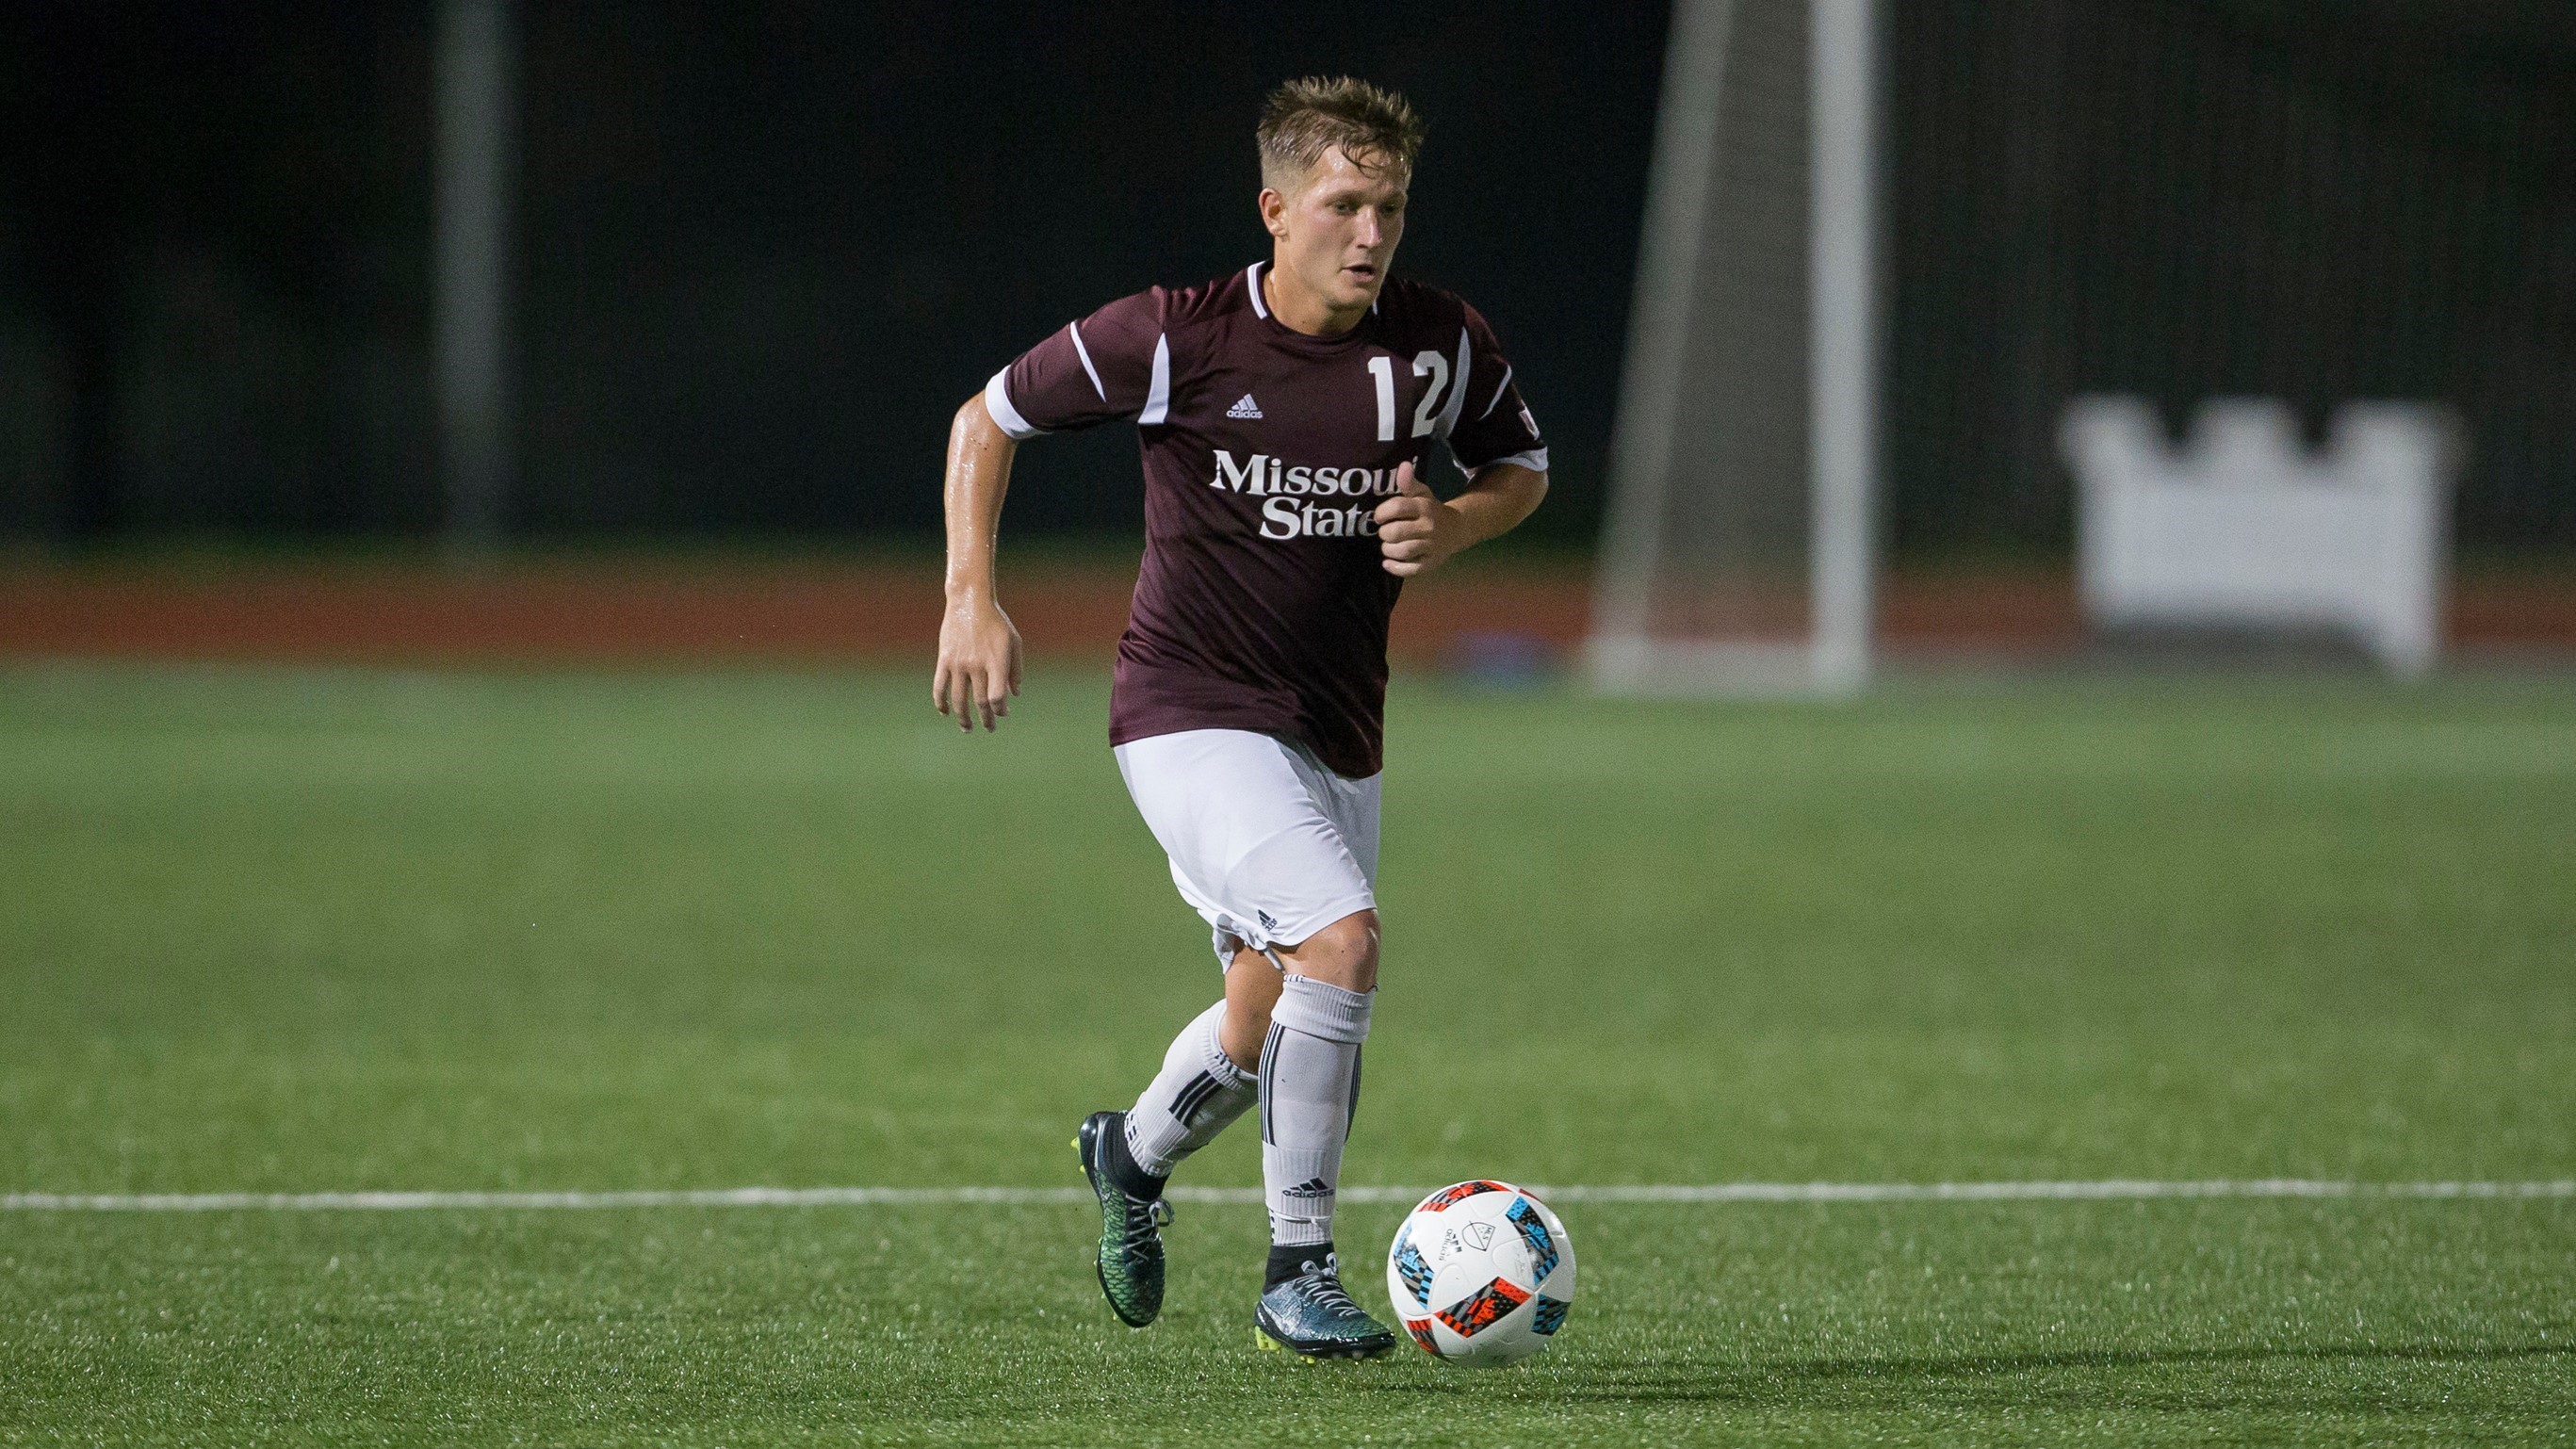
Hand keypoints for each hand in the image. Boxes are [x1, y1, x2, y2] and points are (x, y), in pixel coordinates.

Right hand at [932, 596, 1022, 731]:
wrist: (969, 601)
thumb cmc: (996, 622)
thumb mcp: (1014, 642)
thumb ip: (1016, 670)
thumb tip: (1015, 695)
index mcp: (996, 662)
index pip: (997, 697)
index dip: (1000, 709)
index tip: (1003, 713)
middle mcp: (977, 665)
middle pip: (980, 701)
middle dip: (986, 719)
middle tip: (990, 728)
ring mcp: (958, 664)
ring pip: (959, 699)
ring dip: (963, 717)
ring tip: (968, 728)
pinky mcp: (944, 660)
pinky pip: (940, 686)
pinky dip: (941, 702)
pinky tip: (945, 712)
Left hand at [1372, 462, 1460, 577]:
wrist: (1457, 529)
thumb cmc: (1431, 510)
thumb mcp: (1422, 494)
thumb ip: (1409, 482)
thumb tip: (1403, 465)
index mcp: (1423, 507)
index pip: (1397, 507)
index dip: (1382, 512)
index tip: (1379, 517)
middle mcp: (1428, 526)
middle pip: (1396, 532)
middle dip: (1384, 533)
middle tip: (1385, 533)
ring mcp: (1431, 546)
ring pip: (1403, 551)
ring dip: (1388, 550)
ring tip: (1387, 546)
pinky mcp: (1431, 562)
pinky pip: (1412, 569)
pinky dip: (1396, 568)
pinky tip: (1388, 563)